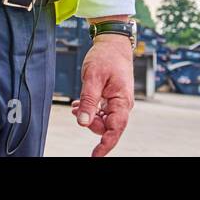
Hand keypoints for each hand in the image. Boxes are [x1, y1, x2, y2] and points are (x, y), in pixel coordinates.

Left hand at [71, 34, 133, 155]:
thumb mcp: (93, 78)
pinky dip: (91, 110)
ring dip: (89, 116)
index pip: (115, 129)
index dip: (105, 145)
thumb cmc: (106, 57)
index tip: (95, 156)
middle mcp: (123, 104)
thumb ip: (88, 101)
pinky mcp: (113, 98)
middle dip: (91, 123)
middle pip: (107, 126)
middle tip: (76, 111)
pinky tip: (81, 105)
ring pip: (104, 119)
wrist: (112, 43)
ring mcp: (118, 102)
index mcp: (122, 101)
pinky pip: (103, 111)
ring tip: (77, 106)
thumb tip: (84, 122)